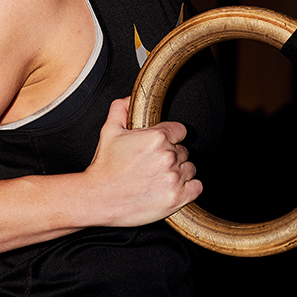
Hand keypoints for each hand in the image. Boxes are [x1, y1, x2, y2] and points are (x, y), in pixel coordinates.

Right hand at [84, 97, 201, 226]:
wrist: (99, 198)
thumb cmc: (104, 167)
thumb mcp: (109, 131)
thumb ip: (121, 109)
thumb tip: (130, 98)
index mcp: (156, 137)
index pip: (180, 130)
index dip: (170, 136)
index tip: (161, 144)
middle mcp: (168, 157)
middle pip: (183, 150)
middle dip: (172, 155)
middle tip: (154, 163)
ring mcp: (173, 178)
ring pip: (190, 168)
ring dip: (179, 172)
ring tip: (160, 176)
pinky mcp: (176, 198)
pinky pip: (197, 187)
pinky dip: (188, 188)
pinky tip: (173, 187)